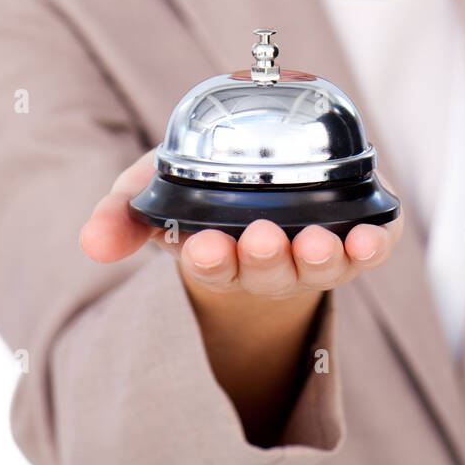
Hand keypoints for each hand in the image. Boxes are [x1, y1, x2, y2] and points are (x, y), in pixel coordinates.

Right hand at [79, 147, 402, 301]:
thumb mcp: (157, 192)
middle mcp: (270, 264)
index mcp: (220, 257)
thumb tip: (91, 243)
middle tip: (263, 238)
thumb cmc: (206, 195)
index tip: (204, 245)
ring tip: (320, 241)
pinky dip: (373, 246)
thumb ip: (123, 212)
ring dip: (322, 258)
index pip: (213, 265)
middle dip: (266, 259)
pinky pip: (369, 250)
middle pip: (270, 272)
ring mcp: (315, 254)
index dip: (210, 259)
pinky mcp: (356, 239)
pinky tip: (371, 236)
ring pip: (323, 268)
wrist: (263, 192)